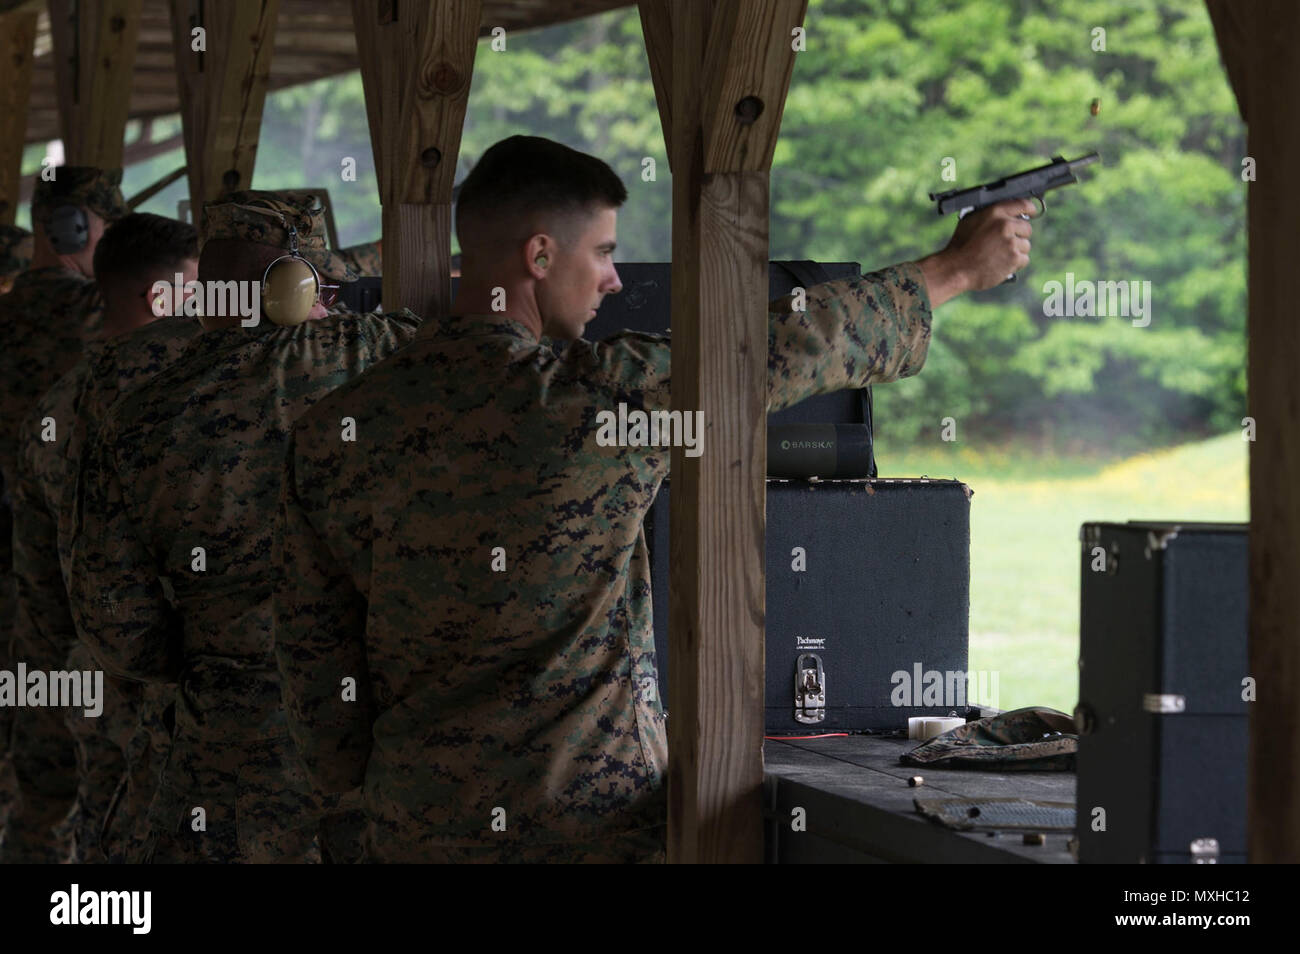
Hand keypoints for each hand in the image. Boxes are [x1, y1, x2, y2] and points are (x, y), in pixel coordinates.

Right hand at [915, 198, 1033, 305]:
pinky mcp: (1014, 258)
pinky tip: (1001, 265)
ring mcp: (1011, 242)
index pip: (1022, 204)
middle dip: (1019, 236)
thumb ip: (990, 215)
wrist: (955, 269)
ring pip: (1025, 245)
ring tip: (999, 256)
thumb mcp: (970, 221)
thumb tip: (1005, 214)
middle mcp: (1005, 225)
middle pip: (1026, 228)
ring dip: (1016, 251)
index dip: (1029, 209)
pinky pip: (1023, 259)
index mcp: (994, 212)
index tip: (1031, 213)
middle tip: (1006, 244)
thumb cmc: (960, 247)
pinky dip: (1014, 264)